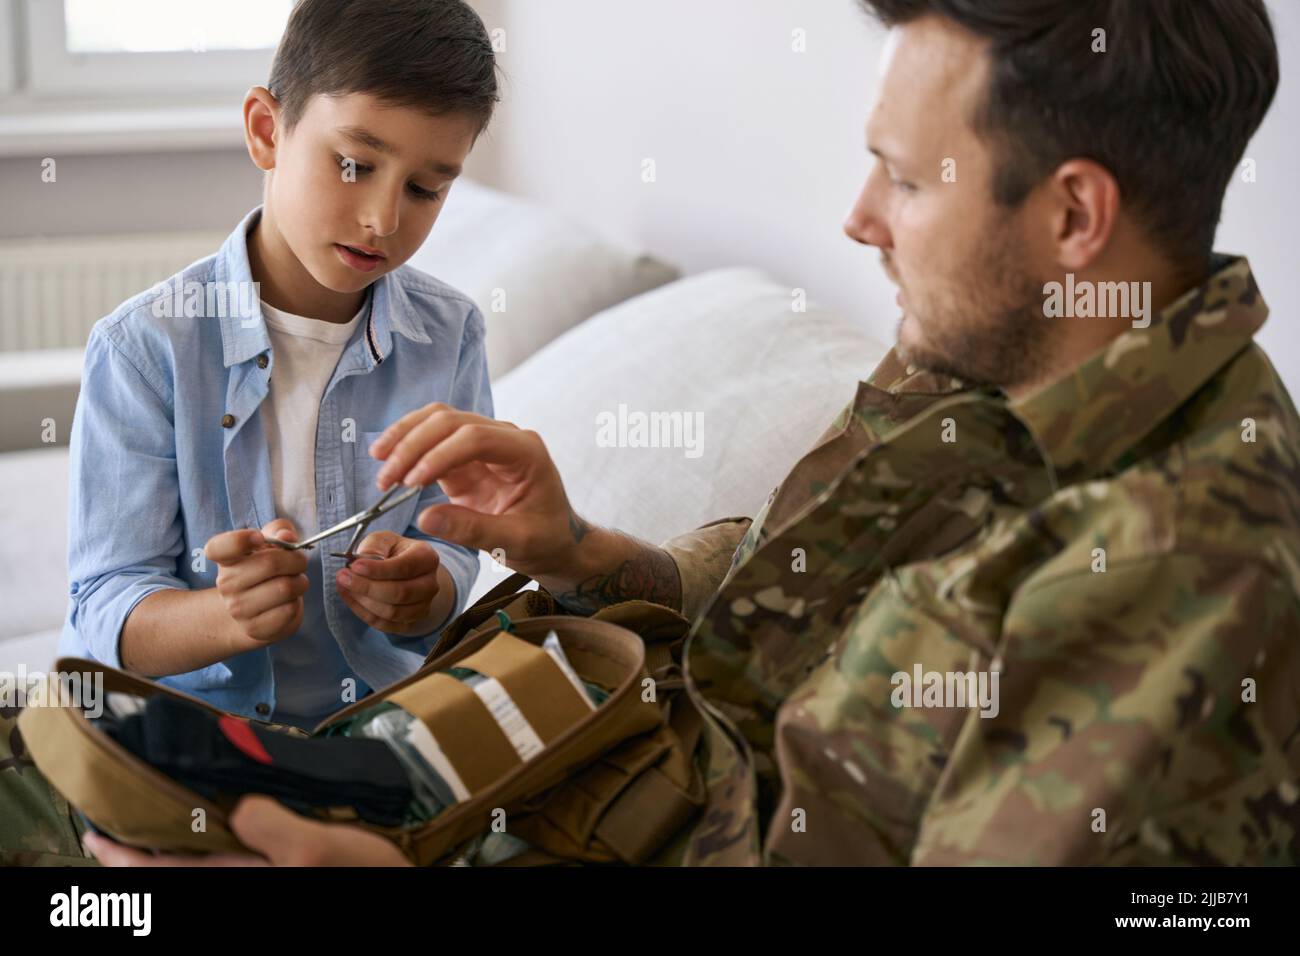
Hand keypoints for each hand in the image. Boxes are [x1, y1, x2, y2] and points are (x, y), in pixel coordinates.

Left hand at [83, 794, 412, 866]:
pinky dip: (205, 853)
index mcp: (238, 884)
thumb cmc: (364, 877)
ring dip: (169, 857)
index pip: (157, 877)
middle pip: (172, 877)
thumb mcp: (318, 850)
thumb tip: (237, 804)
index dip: (120, 857)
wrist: (403, 884)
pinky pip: (225, 868)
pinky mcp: (278, 876)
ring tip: (155, 829)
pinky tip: (214, 834)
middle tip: (112, 829)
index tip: (92, 834)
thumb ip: (271, 827)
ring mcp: (257, 882)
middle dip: (139, 855)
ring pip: (197, 874)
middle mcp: (238, 887)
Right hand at [205, 518, 308, 645]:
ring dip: (300, 582)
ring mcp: (238, 609)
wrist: (256, 612)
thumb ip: (279, 530)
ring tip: (294, 583)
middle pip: (271, 563)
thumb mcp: (270, 543)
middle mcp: (226, 584)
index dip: (240, 540)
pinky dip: (296, 603)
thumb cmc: (265, 571)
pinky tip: (288, 602)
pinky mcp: (254, 628)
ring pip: (285, 588)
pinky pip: (289, 610)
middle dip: (296, 560)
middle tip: (299, 563)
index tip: (259, 537)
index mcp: (226, 559)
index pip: (218, 548)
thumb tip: (287, 536)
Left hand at [336, 531, 441, 634]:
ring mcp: (423, 606)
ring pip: (392, 612)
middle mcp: (430, 584)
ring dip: (363, 601)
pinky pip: (384, 624)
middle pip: (400, 593)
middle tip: (342, 577)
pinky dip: (363, 613)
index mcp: (426, 558)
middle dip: (366, 587)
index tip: (354, 566)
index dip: (378, 569)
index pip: (404, 567)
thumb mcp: (384, 540)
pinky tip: (350, 597)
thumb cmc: (393, 552)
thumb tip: (362, 560)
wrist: (406, 572)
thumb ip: (373, 546)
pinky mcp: (410, 622)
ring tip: (345, 586)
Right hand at [368, 404, 584, 579]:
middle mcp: (504, 437)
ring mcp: (483, 442)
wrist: (556, 541)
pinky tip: (389, 464)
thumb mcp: (516, 542)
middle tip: (386, 478)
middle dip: (414, 445)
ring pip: (437, 421)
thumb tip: (425, 518)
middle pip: (451, 421)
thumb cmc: (546, 540)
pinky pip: (432, 441)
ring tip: (379, 462)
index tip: (411, 483)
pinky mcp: (465, 457)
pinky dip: (408, 448)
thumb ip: (473, 530)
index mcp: (525, 452)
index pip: (475, 438)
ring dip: (406, 438)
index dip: (439, 456)